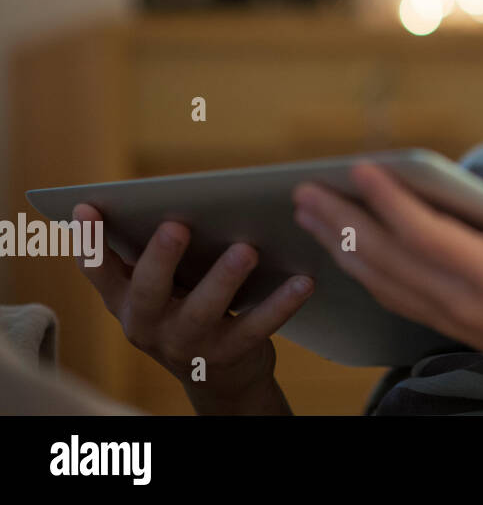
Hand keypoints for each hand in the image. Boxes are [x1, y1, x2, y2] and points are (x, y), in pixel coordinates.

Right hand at [72, 203, 313, 410]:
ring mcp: (186, 344)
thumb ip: (158, 253)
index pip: (99, 273)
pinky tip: (303, 280)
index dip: (90, 243)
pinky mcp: (228, 355)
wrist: (220, 377)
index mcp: (126, 301)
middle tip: (177, 226)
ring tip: (246, 249)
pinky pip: (256, 327)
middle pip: (148, 292)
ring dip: (223, 279)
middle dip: (160, 259)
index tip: (87, 209)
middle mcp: (148, 325)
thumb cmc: (188, 309)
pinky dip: (281, 304)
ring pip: (202, 312)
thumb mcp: (163, 288)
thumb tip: (179, 197)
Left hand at [291, 158, 482, 397]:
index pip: (427, 236)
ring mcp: (452, 315)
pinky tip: (348, 255)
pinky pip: (393, 295)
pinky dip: (361, 272)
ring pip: (382, 280)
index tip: (361, 168)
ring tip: (310, 215)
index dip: (391, 201)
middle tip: (304, 190)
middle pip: (388, 258)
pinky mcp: (451, 322)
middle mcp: (462, 300)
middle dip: (343, 222)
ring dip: (341, 246)